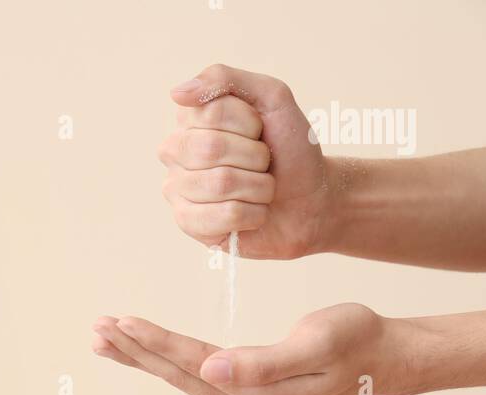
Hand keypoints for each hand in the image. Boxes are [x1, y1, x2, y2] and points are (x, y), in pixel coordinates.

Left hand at [92, 304, 404, 394]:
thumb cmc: (355, 341)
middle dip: (134, 351)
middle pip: (177, 376)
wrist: (382, 358)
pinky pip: (197, 375)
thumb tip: (211, 370)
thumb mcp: (314, 345)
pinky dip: (167, 359)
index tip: (118, 323)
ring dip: (143, 356)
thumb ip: (262, 362)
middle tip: (94, 330)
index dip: (153, 344)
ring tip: (105, 338)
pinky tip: (147, 351)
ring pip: (182, 376)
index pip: (192, 367)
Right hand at [162, 63, 331, 259]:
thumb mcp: (271, 97)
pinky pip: (223, 216)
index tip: (260, 132)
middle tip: (263, 163)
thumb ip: (225, 79)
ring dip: (258, 187)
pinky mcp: (188, 223)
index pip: (212, 113)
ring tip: (261, 189)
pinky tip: (252, 213)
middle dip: (254, 157)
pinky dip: (253, 214)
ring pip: (220, 184)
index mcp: (191, 118)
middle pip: (211, 148)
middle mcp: (176, 151)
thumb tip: (177, 93)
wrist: (309, 199)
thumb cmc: (289, 149)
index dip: (249, 124)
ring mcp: (178, 189)